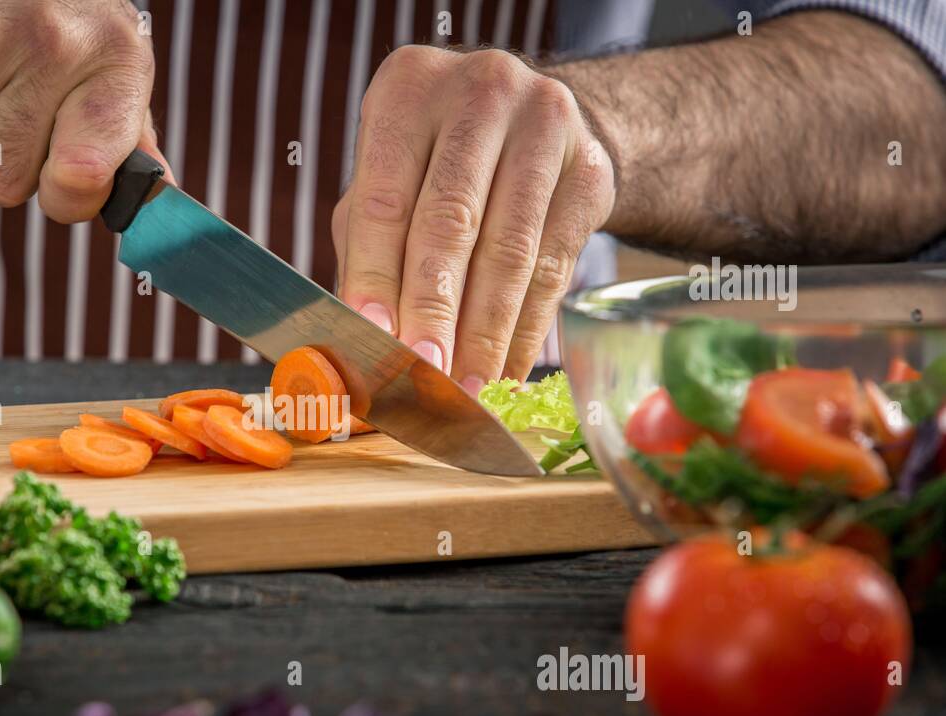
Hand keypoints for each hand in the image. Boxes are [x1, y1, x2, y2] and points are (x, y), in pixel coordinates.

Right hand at [0, 0, 168, 221]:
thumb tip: (153, 205)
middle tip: (9, 107)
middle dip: (1, 163)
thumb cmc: (59, 21)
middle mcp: (50, 44)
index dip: (68, 197)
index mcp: (114, 60)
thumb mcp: (112, 68)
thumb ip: (128, 142)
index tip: (63, 179)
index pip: (84, 177)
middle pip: (2, 185)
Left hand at [332, 46, 614, 389]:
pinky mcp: (591, 170)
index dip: (376, 277)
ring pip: (510, 250)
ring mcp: (546, 124)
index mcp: (408, 91)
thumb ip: (368, 253)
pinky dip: (528, 328)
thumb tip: (361, 340)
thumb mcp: (390, 183)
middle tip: (426, 375)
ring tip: (468, 388)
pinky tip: (507, 367)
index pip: (384, 200)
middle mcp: (481, 93)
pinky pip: (555, 266)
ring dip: (486, 333)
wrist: (539, 120)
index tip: (373, 340)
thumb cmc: (438, 162)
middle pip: (451, 222)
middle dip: (435, 311)